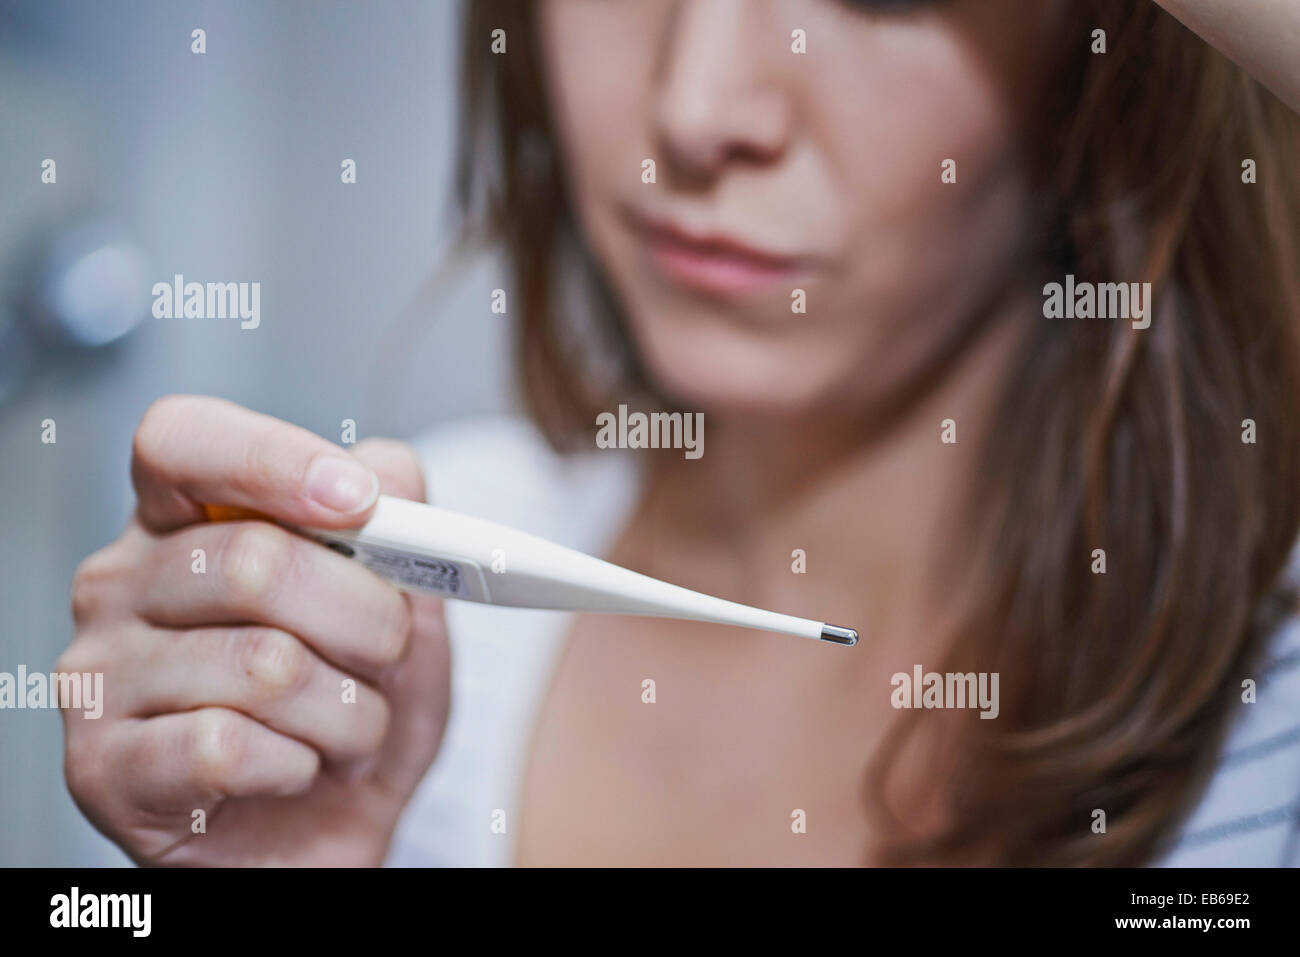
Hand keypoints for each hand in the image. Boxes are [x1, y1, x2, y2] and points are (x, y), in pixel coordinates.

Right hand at [58, 395, 450, 865]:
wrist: (327, 836)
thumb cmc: (354, 708)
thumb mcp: (407, 610)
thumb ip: (401, 529)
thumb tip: (390, 473)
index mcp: (184, 519)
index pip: (180, 439)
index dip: (270, 459)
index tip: (359, 501)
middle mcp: (121, 582)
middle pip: (254, 560)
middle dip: (366, 620)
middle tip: (385, 660)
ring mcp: (100, 675)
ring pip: (262, 663)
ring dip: (348, 711)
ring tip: (345, 731)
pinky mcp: (101, 768)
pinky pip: (225, 747)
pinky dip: (298, 766)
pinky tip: (294, 771)